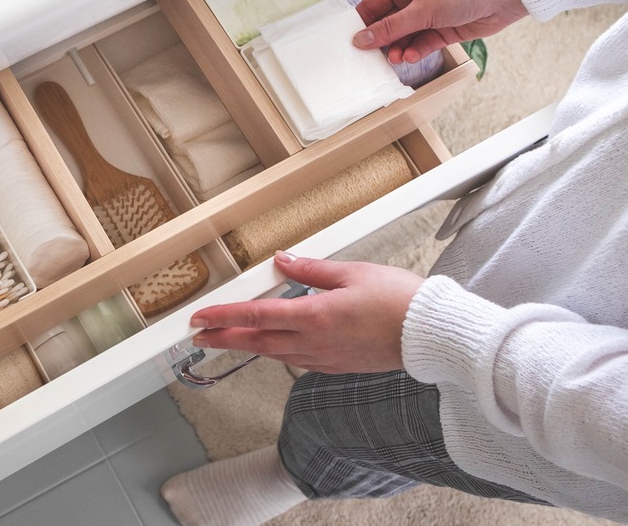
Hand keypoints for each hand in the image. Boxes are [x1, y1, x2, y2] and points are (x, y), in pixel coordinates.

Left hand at [190, 252, 424, 373]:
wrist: (430, 336)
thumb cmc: (400, 302)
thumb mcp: (353, 272)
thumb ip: (312, 269)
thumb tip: (283, 261)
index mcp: (314, 317)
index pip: (256, 317)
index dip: (223, 318)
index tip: (199, 318)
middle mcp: (314, 343)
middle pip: (257, 342)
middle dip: (223, 338)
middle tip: (198, 335)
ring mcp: (325, 358)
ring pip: (275, 354)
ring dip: (247, 346)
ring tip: (227, 339)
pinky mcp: (337, 365)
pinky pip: (297, 360)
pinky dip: (276, 352)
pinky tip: (273, 346)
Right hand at [353, 0, 528, 65]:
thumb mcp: (421, 9)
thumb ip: (390, 28)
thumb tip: (360, 40)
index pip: (374, 4)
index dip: (362, 22)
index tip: (351, 41)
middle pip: (389, 23)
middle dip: (381, 40)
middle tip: (370, 58)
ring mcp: (431, 15)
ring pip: (406, 36)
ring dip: (398, 48)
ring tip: (395, 59)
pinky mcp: (445, 29)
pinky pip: (423, 42)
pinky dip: (416, 50)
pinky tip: (410, 57)